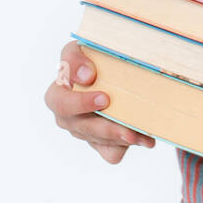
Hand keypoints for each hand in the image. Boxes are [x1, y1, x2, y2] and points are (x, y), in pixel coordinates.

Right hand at [44, 40, 155, 163]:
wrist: (112, 69)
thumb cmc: (92, 57)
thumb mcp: (79, 49)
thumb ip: (76, 59)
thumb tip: (87, 77)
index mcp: (58, 94)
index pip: (60, 103)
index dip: (81, 103)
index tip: (105, 98)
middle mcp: (67, 118)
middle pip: (82, 129)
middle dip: (107, 130)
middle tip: (128, 129)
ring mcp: (84, 133)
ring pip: (100, 142)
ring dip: (123, 139)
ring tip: (144, 136)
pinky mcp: (100, 144)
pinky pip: (111, 153)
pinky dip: (129, 146)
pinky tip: (144, 139)